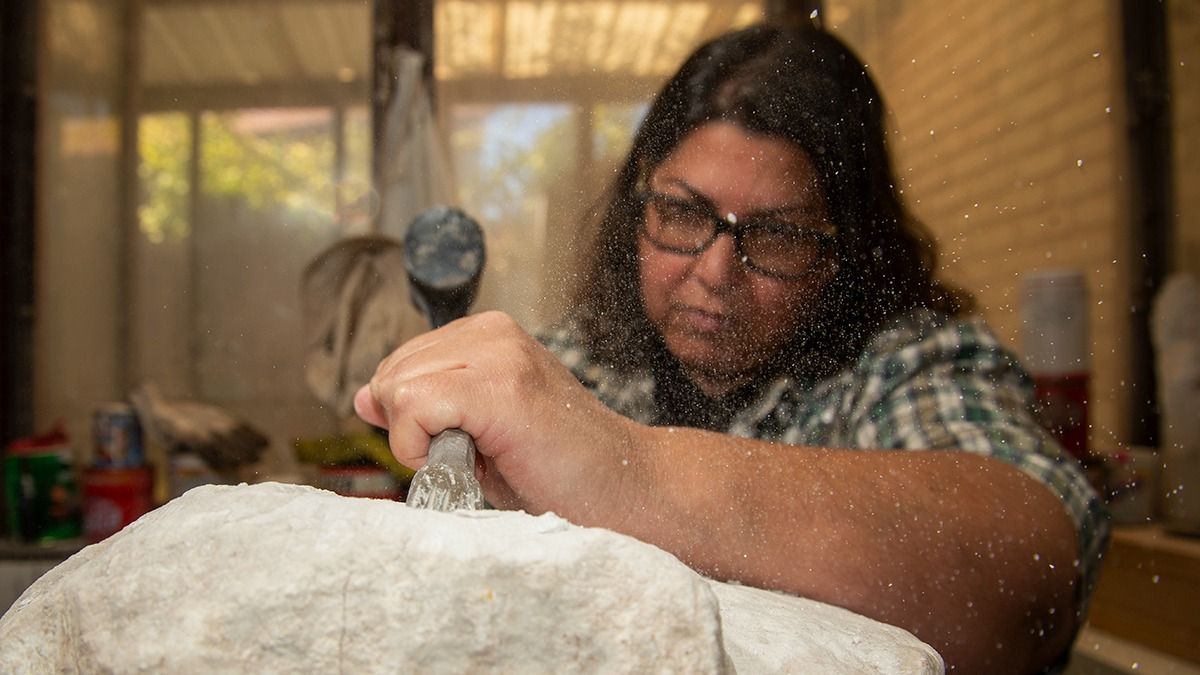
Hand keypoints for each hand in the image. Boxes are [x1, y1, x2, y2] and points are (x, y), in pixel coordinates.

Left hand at [354, 311, 638, 517]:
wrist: (625, 485)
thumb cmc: (560, 467)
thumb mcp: (479, 430)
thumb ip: (424, 406)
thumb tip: (364, 395)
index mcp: (487, 335)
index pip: (400, 365)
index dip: (409, 417)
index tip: (457, 444)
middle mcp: (491, 333)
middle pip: (391, 374)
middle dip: (410, 427)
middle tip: (471, 454)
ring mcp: (498, 354)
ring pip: (397, 387)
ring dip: (420, 440)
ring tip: (480, 456)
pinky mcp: (500, 387)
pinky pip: (414, 406)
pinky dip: (421, 446)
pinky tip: (468, 460)